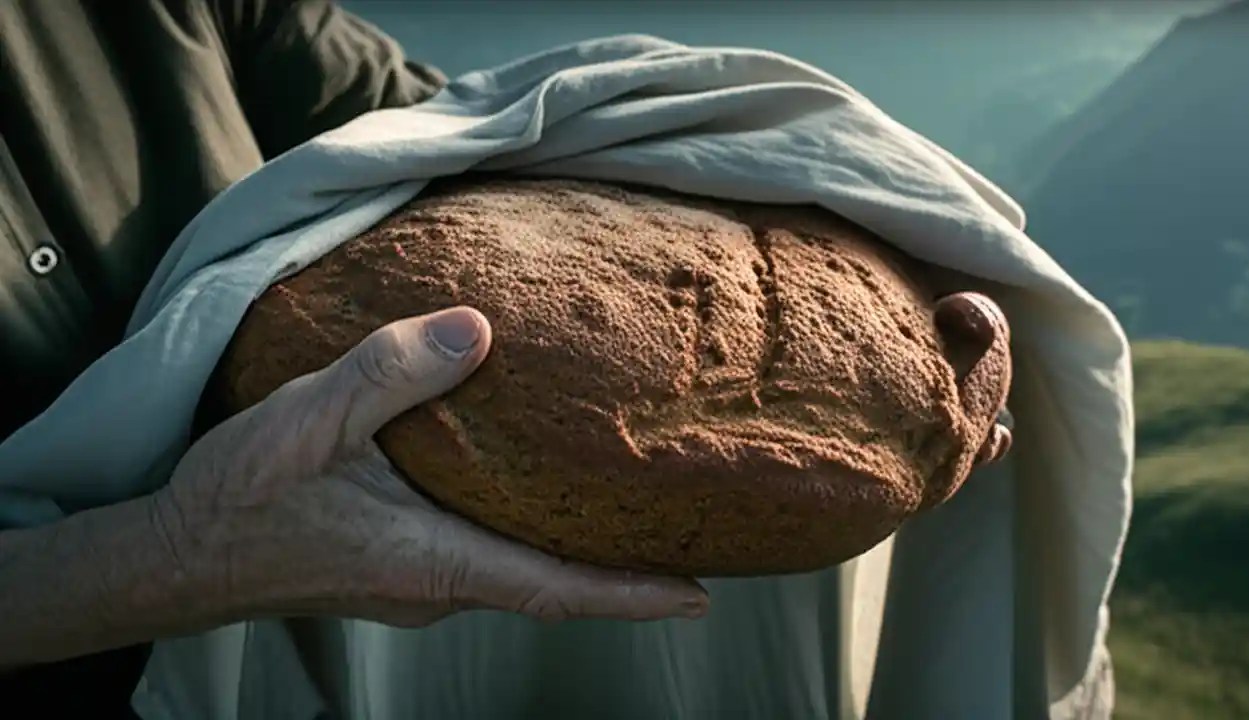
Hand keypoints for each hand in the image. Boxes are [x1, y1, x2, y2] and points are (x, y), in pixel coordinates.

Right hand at [154, 306, 708, 626]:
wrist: (177, 557)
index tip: (700, 597)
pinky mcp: (398, 566)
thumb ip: (392, 373)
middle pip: (552, 579)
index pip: (557, 590)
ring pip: (518, 562)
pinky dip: (526, 524)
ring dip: (573, 541)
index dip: (633, 594)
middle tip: (685, 526)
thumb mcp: (310, 421)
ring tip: (629, 499)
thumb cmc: (240, 500)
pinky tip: (532, 481)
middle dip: (622, 564)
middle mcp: (439, 584)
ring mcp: (419, 582)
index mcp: (434, 561)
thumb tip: (480, 331)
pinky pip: (483, 548)